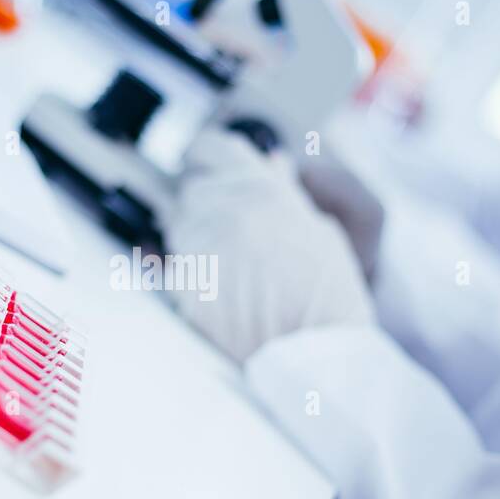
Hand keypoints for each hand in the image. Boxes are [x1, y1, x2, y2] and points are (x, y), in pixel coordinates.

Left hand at [164, 128, 374, 361]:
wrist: (311, 350)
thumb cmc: (325, 295)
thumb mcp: (319, 231)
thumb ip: (288, 193)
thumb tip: (274, 164)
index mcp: (259, 188)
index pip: (211, 148)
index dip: (207, 154)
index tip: (206, 161)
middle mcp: (222, 211)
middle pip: (191, 188)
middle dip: (204, 200)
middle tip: (226, 222)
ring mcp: (198, 247)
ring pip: (176, 224)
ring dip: (193, 234)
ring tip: (226, 259)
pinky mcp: (182, 283)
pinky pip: (174, 263)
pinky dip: (189, 270)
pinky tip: (218, 286)